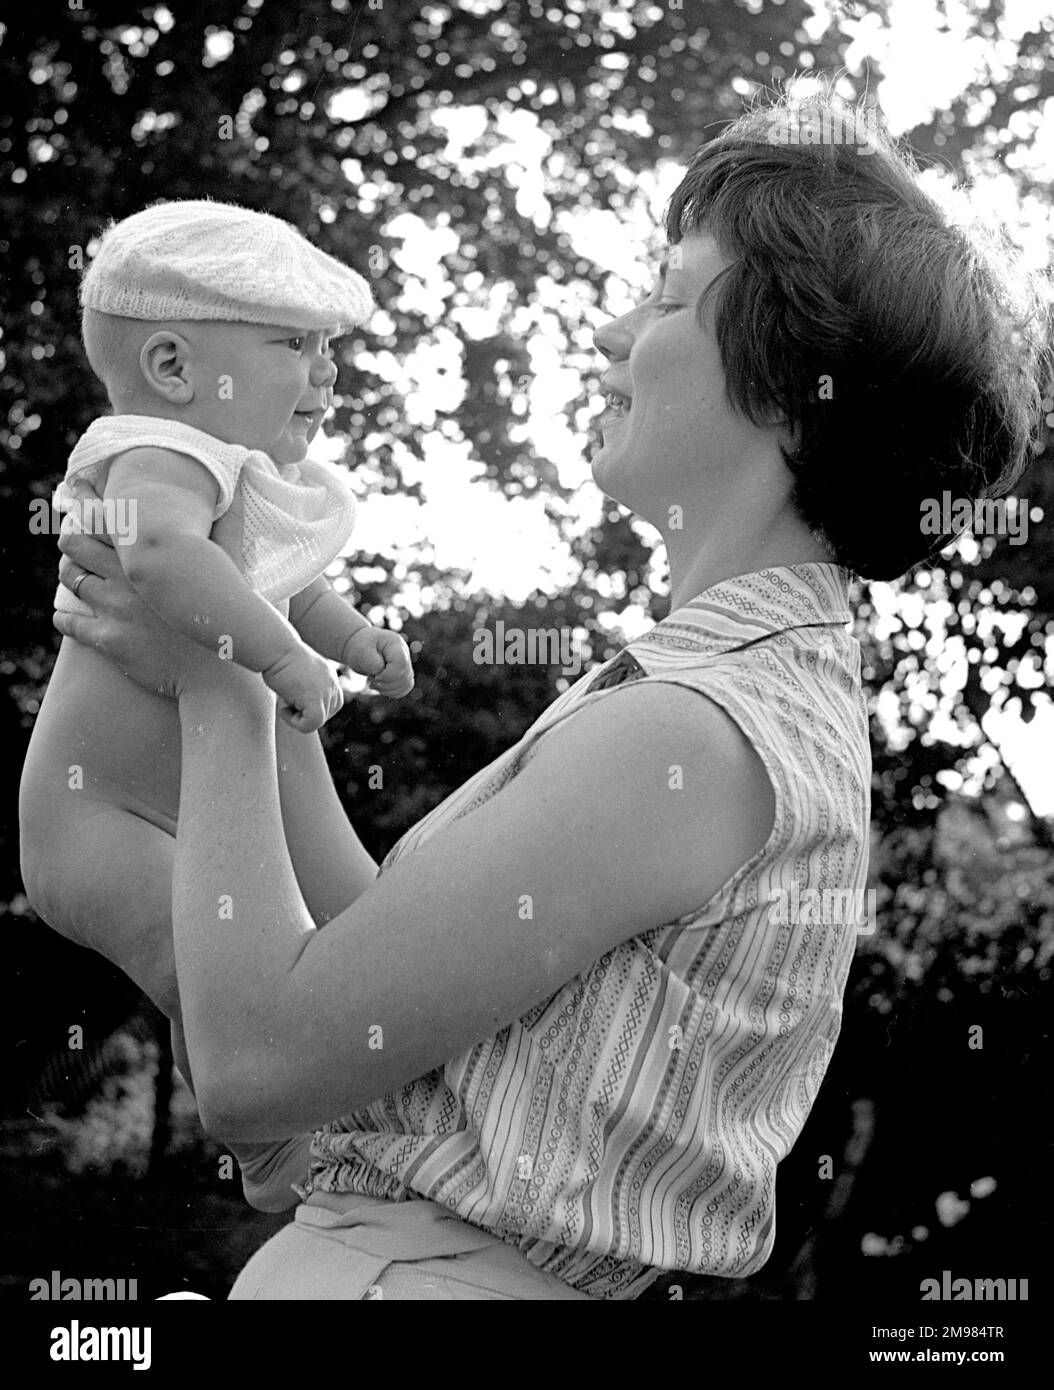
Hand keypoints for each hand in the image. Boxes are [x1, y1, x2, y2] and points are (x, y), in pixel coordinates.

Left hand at [53, 491, 259, 704]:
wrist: (224, 679)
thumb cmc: (235, 621)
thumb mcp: (236, 568)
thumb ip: (230, 527)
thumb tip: (238, 493)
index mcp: (154, 554)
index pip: (105, 516)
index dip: (87, 505)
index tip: (82, 499)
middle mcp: (129, 576)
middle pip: (74, 543)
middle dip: (72, 540)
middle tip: (79, 544)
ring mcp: (115, 608)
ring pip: (71, 578)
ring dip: (70, 574)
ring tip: (78, 576)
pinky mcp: (110, 640)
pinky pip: (69, 622)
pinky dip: (64, 617)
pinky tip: (69, 617)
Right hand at [262, 645, 343, 732]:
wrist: (276, 648)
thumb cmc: (278, 658)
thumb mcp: (299, 673)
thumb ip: (308, 687)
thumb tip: (300, 704)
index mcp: (330, 677)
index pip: (331, 704)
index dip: (312, 707)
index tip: (294, 695)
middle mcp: (332, 684)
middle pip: (326, 714)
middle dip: (306, 712)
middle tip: (288, 698)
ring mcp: (326, 691)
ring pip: (318, 721)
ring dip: (298, 717)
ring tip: (284, 701)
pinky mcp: (315, 699)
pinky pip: (311, 724)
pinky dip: (295, 722)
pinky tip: (282, 707)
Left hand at [343, 626, 414, 697]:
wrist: (360, 648)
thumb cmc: (360, 647)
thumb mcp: (361, 651)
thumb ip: (372, 662)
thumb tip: (381, 672)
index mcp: (395, 644)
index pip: (401, 664)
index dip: (388, 675)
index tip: (374, 675)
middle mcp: (405, 653)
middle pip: (404, 676)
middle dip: (385, 683)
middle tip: (371, 677)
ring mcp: (406, 664)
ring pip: (406, 684)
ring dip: (388, 689)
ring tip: (374, 682)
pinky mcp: (404, 674)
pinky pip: (405, 689)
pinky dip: (392, 692)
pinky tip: (380, 686)